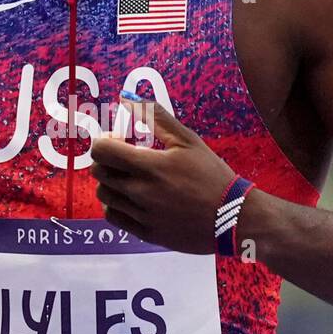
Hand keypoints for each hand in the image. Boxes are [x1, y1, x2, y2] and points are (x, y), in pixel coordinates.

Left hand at [89, 101, 237, 252]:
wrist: (233, 218)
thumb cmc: (212, 175)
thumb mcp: (188, 140)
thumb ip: (155, 117)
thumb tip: (126, 100)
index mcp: (151, 166)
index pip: (101, 150)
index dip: (105, 141)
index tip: (120, 140)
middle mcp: (141, 192)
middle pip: (99, 172)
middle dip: (108, 159)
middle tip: (126, 157)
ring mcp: (141, 215)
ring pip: (103, 195)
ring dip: (110, 181)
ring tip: (130, 177)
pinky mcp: (145, 233)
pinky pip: (113, 217)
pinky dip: (114, 204)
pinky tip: (130, 197)